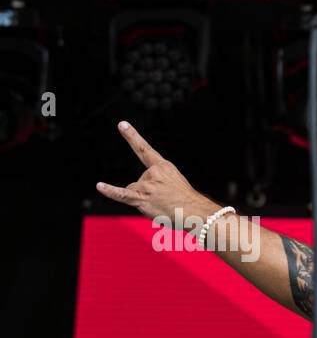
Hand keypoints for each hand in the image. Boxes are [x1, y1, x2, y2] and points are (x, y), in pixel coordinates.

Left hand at [96, 121, 215, 224]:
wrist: (196, 212)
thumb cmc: (188, 202)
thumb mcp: (176, 184)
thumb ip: (157, 183)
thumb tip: (135, 191)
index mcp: (164, 167)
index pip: (145, 149)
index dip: (132, 136)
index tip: (122, 124)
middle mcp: (153, 173)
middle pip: (139, 182)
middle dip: (148, 193)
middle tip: (166, 201)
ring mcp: (147, 185)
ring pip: (135, 192)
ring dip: (145, 201)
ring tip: (162, 207)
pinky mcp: (142, 198)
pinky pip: (122, 194)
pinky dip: (110, 191)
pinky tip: (100, 186)